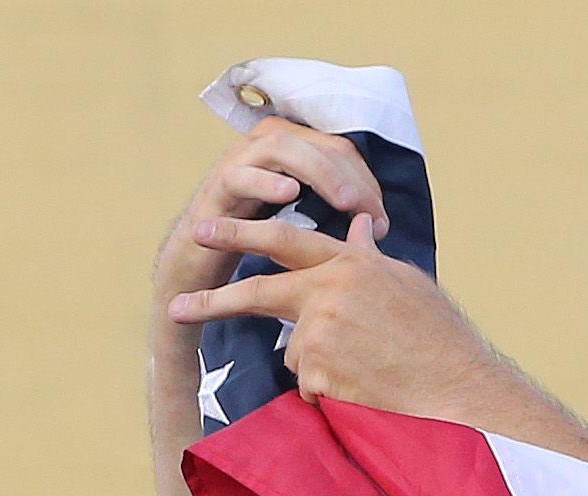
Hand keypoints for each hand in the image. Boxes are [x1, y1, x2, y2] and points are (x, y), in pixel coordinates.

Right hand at [154, 116, 389, 306]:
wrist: (204, 260)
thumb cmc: (261, 241)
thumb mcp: (306, 221)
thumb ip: (337, 213)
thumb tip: (380, 223)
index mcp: (295, 148)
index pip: (343, 150)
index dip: (368, 182)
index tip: (383, 222)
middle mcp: (268, 143)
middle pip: (322, 145)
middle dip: (353, 181)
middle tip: (374, 218)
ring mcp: (240, 159)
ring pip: (286, 147)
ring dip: (321, 174)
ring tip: (346, 202)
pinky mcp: (217, 184)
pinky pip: (242, 175)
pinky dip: (267, 181)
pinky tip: (289, 193)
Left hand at [167, 212, 502, 414]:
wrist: (460, 390)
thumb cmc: (445, 345)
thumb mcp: (410, 289)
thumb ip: (372, 261)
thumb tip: (357, 229)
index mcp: (353, 264)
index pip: (286, 238)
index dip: (242, 233)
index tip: (205, 229)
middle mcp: (331, 289)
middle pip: (259, 292)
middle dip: (213, 299)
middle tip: (175, 307)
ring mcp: (321, 329)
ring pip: (296, 354)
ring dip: (322, 371)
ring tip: (371, 377)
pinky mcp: (317, 368)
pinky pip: (309, 388)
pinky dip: (331, 396)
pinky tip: (367, 393)